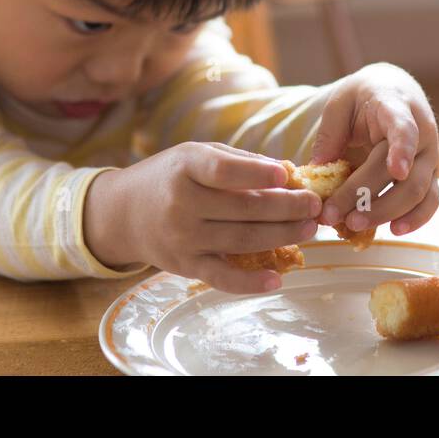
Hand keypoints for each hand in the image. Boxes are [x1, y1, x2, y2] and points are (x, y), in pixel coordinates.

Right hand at [83, 141, 321, 293]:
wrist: (124, 212)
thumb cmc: (170, 177)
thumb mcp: (196, 155)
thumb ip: (238, 162)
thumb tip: (287, 174)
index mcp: (186, 168)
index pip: (224, 170)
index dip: (257, 173)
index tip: (287, 175)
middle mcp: (182, 203)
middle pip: (243, 208)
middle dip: (286, 207)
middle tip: (314, 205)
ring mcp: (183, 238)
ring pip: (241, 240)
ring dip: (281, 236)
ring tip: (309, 228)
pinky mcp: (185, 266)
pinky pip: (222, 277)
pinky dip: (250, 282)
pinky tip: (277, 278)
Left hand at [309, 63, 438, 237]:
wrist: (394, 91)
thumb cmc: (364, 97)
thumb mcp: (340, 102)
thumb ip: (330, 132)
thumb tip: (316, 169)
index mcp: (398, 108)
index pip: (405, 129)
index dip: (402, 149)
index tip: (396, 170)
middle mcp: (423, 133)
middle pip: (404, 173)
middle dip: (369, 197)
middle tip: (336, 215)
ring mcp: (430, 157)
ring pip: (417, 192)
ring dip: (386, 212)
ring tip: (354, 225)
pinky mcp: (430, 175)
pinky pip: (430, 202)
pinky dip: (415, 219)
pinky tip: (393, 230)